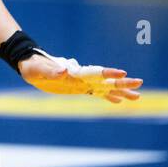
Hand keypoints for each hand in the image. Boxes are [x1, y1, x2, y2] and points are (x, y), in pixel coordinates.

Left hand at [19, 52, 142, 103]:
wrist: (28, 65)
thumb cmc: (32, 66)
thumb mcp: (39, 69)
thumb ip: (52, 71)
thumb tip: (64, 70)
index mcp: (74, 72)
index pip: (94, 72)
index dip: (108, 72)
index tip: (123, 72)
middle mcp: (81, 77)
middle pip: (105, 80)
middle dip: (122, 82)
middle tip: (139, 83)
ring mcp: (81, 82)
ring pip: (105, 87)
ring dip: (120, 91)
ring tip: (138, 96)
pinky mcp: (78, 88)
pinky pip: (96, 93)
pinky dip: (108, 96)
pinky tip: (119, 101)